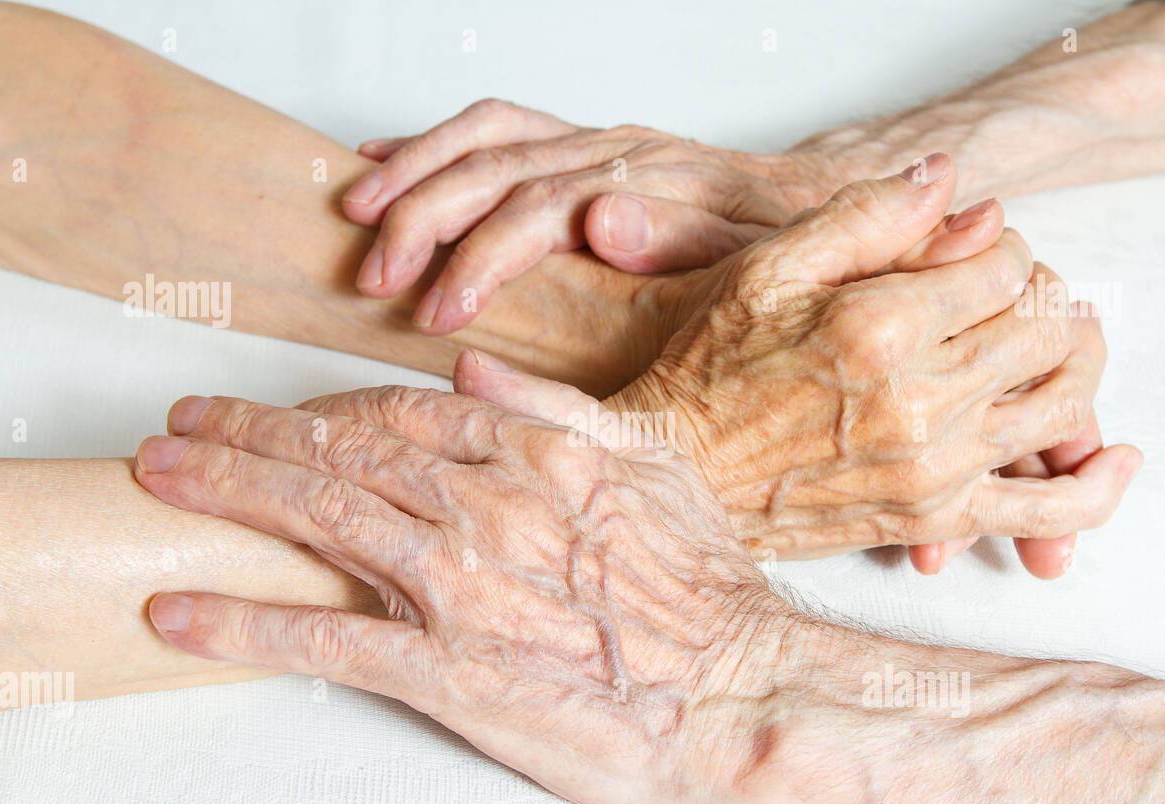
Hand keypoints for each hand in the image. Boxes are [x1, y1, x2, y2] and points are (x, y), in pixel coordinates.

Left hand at [131, 363, 798, 803]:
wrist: (742, 692)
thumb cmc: (709, 589)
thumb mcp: (652, 464)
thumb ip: (557, 406)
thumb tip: (472, 367)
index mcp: (533, 453)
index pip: (394, 411)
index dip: (316, 407)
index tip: (269, 410)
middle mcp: (485, 508)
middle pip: (336, 453)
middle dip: (243, 436)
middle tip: (177, 429)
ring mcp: (463, 589)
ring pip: (319, 520)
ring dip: (226, 495)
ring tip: (161, 480)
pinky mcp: (452, 673)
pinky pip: (328, 639)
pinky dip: (246, 621)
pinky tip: (185, 610)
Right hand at [342, 98, 842, 332]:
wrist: (810, 199)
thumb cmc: (777, 243)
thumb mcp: (751, 257)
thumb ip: (678, 239)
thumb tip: (602, 220)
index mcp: (641, 183)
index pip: (536, 212)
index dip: (478, 259)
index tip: (437, 310)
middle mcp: (608, 153)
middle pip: (493, 167)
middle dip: (422, 219)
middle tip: (374, 276)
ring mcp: (589, 145)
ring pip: (483, 138)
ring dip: (413, 172)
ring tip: (355, 211)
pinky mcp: (578, 148)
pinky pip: (495, 131)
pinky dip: (434, 145)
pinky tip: (386, 160)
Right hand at [475, 155, 1141, 562]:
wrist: (678, 476)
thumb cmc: (708, 373)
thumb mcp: (768, 269)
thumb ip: (868, 217)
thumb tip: (951, 180)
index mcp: (882, 325)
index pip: (1005, 266)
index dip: (1004, 247)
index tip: (976, 253)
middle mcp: (920, 399)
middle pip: (1046, 328)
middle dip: (1042, 296)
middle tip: (1013, 291)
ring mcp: (934, 467)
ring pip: (1063, 402)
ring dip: (1079, 361)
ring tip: (1061, 342)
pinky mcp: (934, 518)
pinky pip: (1046, 511)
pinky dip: (1092, 487)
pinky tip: (1110, 457)